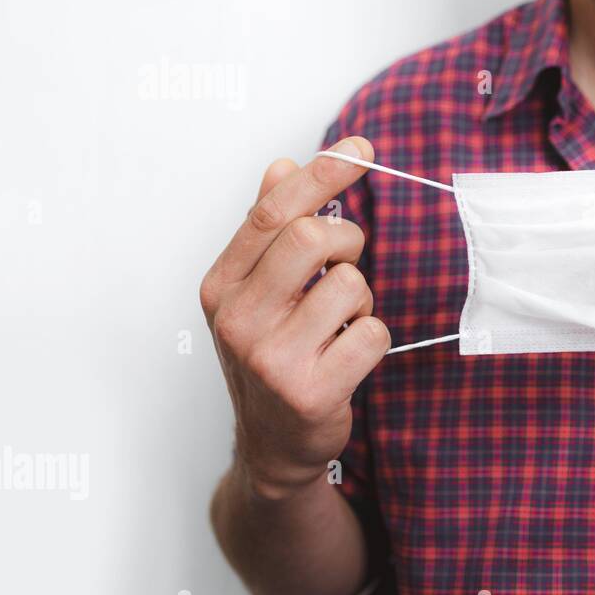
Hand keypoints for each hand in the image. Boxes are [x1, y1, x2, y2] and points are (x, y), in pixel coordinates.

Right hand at [199, 137, 389, 501]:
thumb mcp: (256, 294)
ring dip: (360, 301)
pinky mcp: (311, 390)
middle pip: (313, 238)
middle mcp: (238, 319)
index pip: (271, 213)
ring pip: (351, 286)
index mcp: (221, 286)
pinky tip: (348, 356)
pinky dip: (373, 338)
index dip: (321, 174)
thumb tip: (281, 165)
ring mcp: (272, 358)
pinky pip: (372, 332)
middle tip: (346, 266)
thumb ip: (268, 231)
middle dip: (348, 243)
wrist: (274, 446)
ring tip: (339, 326)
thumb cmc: (272, 356)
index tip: (360, 149)